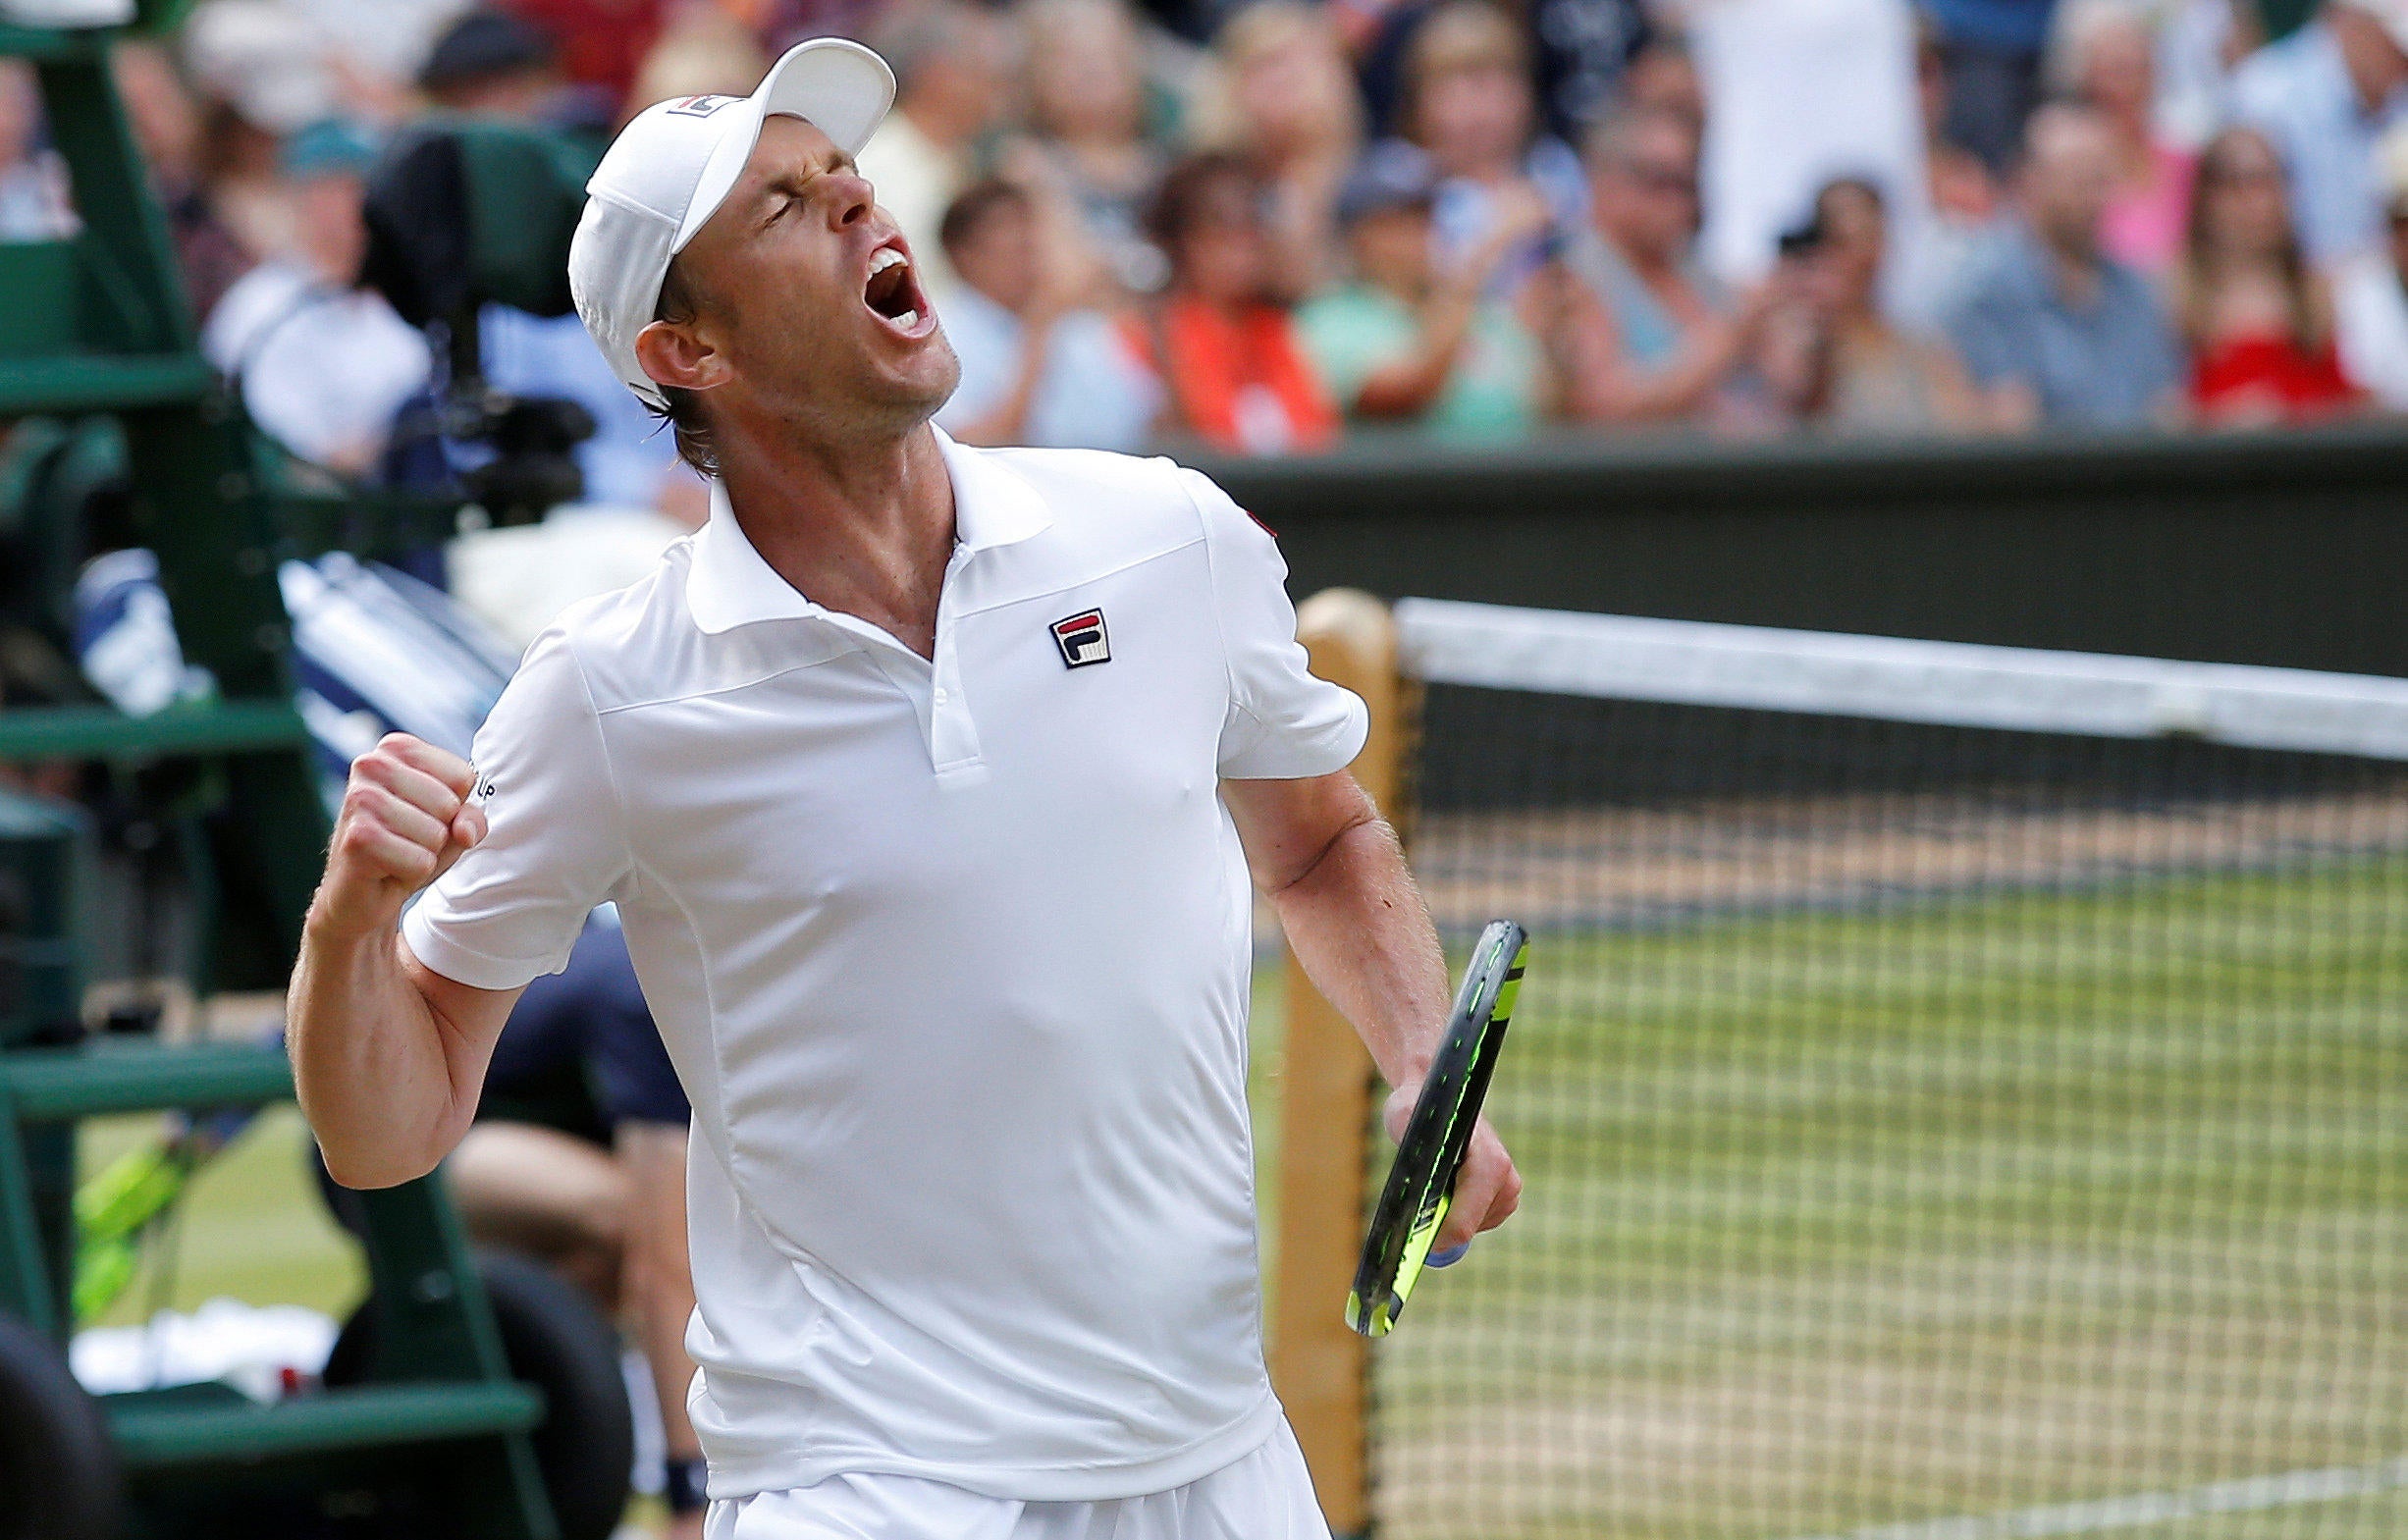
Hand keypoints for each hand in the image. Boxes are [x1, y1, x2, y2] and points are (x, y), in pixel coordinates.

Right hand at [312, 734, 485, 937]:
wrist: (363, 892)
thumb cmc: (408, 846)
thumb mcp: (451, 824)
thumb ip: (472, 817)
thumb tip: (465, 831)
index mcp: (396, 747)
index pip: (463, 777)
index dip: (455, 807)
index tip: (424, 815)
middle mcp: (371, 764)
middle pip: (450, 804)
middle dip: (440, 832)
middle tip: (408, 838)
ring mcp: (360, 798)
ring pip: (436, 834)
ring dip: (425, 854)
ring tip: (397, 851)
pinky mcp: (357, 837)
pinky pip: (421, 861)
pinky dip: (413, 873)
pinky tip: (387, 868)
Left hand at [1383, 1080, 1522, 1258]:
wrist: (1444, 1093)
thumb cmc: (1421, 1107)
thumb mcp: (1403, 1119)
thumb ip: (1411, 1157)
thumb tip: (1414, 1208)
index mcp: (1490, 1164)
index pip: (1461, 1226)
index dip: (1430, 1237)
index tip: (1407, 1227)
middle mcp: (1507, 1179)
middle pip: (1464, 1232)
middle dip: (1437, 1224)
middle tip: (1417, 1193)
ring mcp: (1510, 1190)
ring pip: (1468, 1231)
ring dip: (1446, 1215)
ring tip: (1437, 1177)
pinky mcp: (1506, 1199)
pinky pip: (1474, 1225)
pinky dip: (1456, 1214)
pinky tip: (1449, 1183)